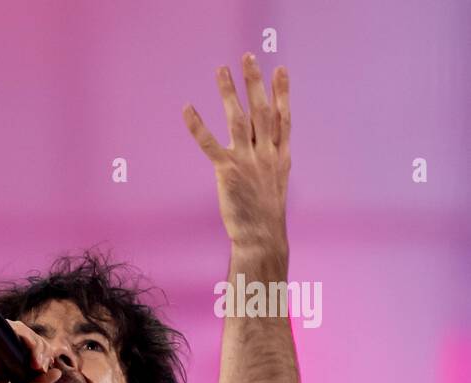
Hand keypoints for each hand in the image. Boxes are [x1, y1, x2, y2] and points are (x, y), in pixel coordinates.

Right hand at [0, 319, 59, 382]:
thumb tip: (56, 373)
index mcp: (8, 371)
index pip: (32, 354)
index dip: (45, 357)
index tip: (48, 371)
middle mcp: (0, 358)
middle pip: (29, 341)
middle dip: (43, 349)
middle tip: (43, 366)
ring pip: (20, 331)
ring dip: (36, 342)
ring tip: (38, 361)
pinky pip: (7, 328)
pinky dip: (23, 334)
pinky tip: (30, 351)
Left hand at [184, 53, 289, 253]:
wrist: (262, 235)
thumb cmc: (266, 213)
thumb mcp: (276, 182)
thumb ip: (273, 160)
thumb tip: (270, 148)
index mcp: (280, 156)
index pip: (284, 117)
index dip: (282, 92)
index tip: (280, 70)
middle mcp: (267, 154)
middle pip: (262, 110)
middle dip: (255, 83)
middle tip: (248, 57)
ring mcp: (248, 161)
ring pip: (238, 119)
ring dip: (229, 93)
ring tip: (221, 71)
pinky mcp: (227, 171)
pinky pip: (209, 143)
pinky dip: (197, 125)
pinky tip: (188, 108)